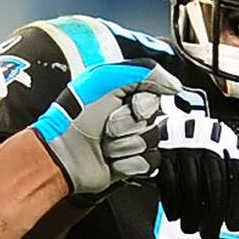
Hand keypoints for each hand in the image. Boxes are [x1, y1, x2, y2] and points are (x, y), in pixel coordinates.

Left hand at [31, 59, 182, 196]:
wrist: (62, 155)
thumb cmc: (76, 116)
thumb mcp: (106, 79)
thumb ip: (144, 72)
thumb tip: (175, 87)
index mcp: (126, 95)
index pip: (155, 99)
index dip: (142, 105)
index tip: (125, 106)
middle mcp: (130, 118)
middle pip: (156, 122)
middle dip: (128, 127)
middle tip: (106, 129)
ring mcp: (131, 143)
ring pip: (152, 144)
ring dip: (124, 146)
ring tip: (104, 145)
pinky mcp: (131, 166)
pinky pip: (147, 164)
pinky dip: (126, 164)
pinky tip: (110, 161)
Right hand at [158, 108, 238, 238]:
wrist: (173, 129)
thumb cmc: (205, 153)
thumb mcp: (227, 165)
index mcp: (229, 147)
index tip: (234, 225)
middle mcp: (209, 144)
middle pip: (215, 185)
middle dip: (213, 216)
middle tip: (209, 233)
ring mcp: (184, 148)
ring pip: (191, 188)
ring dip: (191, 215)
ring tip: (191, 228)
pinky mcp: (163, 155)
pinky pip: (169, 184)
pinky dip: (173, 205)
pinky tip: (176, 216)